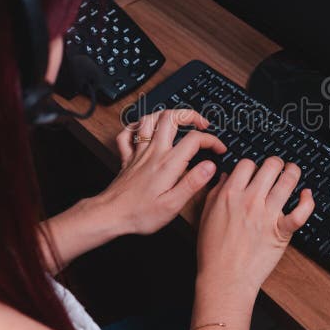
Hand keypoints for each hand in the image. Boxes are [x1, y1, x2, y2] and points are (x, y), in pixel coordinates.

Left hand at [102, 109, 226, 234]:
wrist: (110, 215)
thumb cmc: (140, 214)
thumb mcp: (173, 205)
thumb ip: (193, 183)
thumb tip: (210, 166)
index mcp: (168, 164)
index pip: (194, 139)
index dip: (211, 140)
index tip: (219, 149)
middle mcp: (153, 153)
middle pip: (171, 118)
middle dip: (190, 115)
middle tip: (201, 123)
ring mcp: (139, 152)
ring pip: (150, 119)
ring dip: (166, 114)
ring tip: (178, 120)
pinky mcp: (127, 157)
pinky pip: (128, 133)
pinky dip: (137, 126)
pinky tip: (144, 129)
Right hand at [195, 157, 314, 302]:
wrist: (224, 279)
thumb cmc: (213, 252)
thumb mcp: (206, 215)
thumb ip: (215, 192)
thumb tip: (224, 176)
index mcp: (230, 194)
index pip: (247, 164)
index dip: (253, 165)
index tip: (255, 171)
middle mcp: (250, 200)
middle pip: (270, 166)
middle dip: (275, 163)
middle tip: (277, 168)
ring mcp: (267, 215)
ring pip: (288, 180)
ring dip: (293, 172)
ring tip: (292, 173)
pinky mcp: (281, 231)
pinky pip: (301, 212)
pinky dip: (307, 201)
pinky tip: (306, 195)